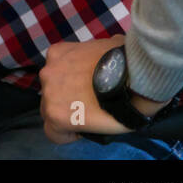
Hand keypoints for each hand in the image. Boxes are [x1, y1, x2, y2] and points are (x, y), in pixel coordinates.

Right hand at [39, 35, 161, 141]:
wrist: (135, 74)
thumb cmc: (124, 107)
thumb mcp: (103, 128)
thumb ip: (83, 124)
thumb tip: (85, 116)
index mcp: (56, 115)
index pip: (52, 132)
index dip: (71, 130)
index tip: (86, 123)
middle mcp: (47, 92)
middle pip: (50, 104)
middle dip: (66, 103)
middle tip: (89, 99)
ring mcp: (50, 69)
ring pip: (52, 81)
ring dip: (65, 81)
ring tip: (90, 78)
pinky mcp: (57, 50)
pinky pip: (57, 61)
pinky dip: (68, 62)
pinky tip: (86, 63)